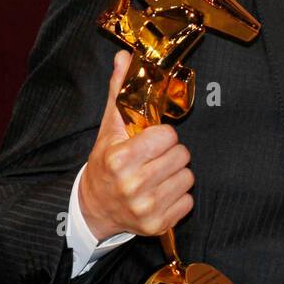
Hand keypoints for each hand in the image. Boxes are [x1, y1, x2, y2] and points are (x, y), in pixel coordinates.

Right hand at [77, 50, 194, 241]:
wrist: (95, 207)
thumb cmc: (106, 163)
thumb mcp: (109, 129)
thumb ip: (119, 92)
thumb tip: (125, 57)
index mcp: (120, 159)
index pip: (168, 136)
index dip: (161, 136)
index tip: (149, 141)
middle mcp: (133, 186)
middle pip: (182, 155)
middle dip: (170, 154)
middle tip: (153, 159)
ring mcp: (146, 208)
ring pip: (189, 178)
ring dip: (176, 174)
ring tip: (156, 176)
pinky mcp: (158, 225)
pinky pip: (188, 201)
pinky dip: (178, 197)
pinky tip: (159, 194)